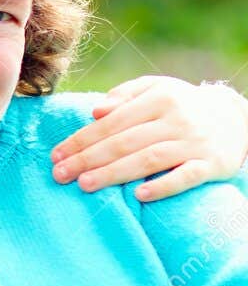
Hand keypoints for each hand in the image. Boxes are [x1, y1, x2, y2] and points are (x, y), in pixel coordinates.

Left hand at [51, 76, 247, 200]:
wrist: (236, 119)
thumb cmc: (181, 105)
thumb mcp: (156, 89)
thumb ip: (124, 96)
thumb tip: (95, 111)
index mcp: (160, 99)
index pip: (112, 122)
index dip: (82, 139)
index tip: (56, 155)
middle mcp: (178, 120)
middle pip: (125, 142)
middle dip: (88, 159)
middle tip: (60, 174)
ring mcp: (195, 143)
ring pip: (149, 159)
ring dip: (114, 173)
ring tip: (84, 185)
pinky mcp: (212, 165)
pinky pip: (186, 177)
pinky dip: (163, 186)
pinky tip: (139, 196)